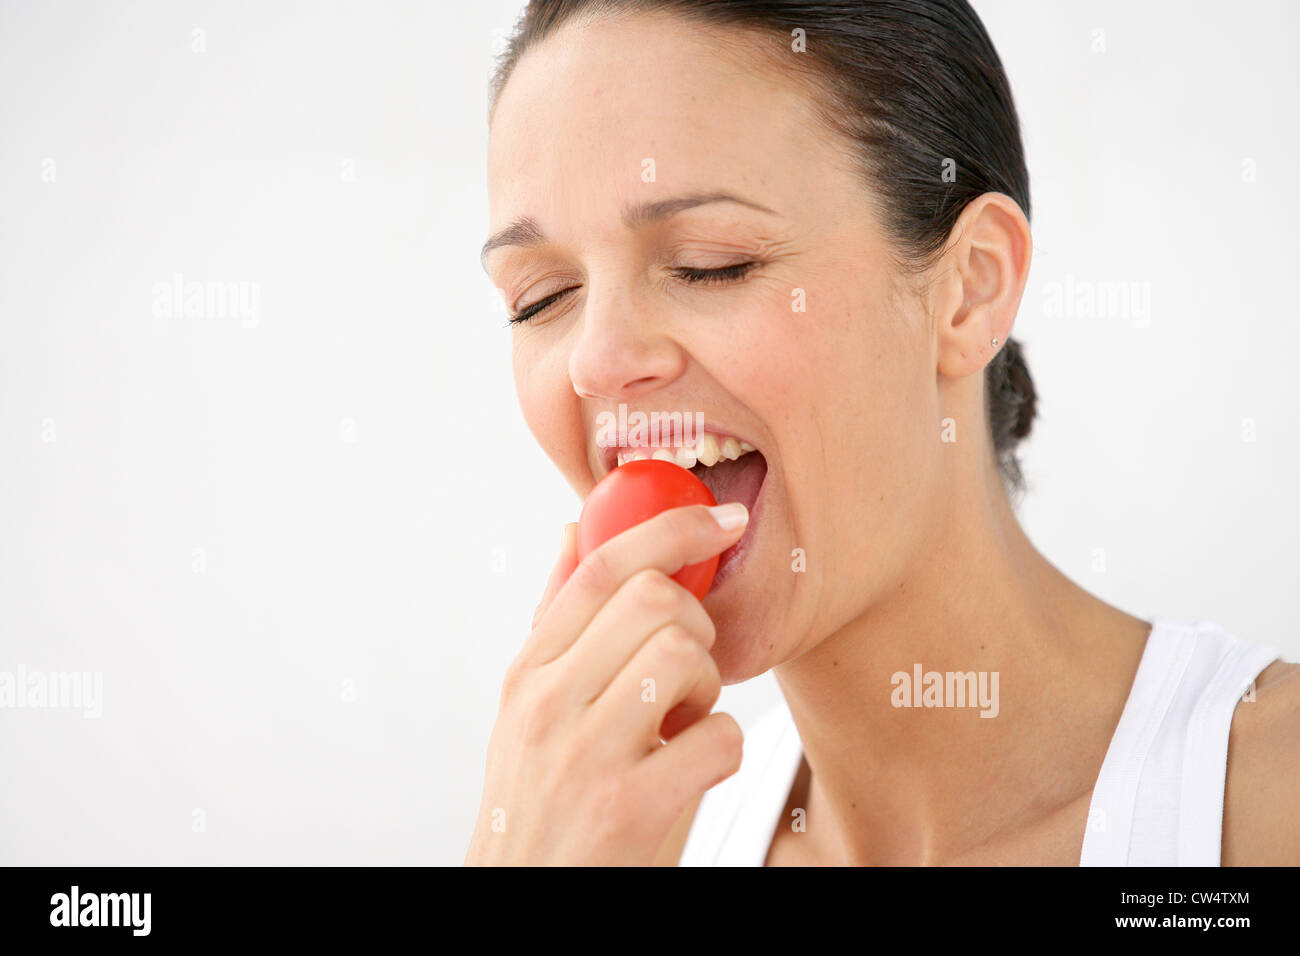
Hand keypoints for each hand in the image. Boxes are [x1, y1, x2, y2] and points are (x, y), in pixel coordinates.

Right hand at [464, 503, 748, 864]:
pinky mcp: (630, 807)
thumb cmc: (540, 805)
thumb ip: (554, 621)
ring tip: (682, 723)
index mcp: (529, 673)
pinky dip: (723, 750)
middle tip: (687, 669)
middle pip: (655, 600)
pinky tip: (692, 769)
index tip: (722, 519)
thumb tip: (573, 533)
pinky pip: (718, 736)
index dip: (672, 528)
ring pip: (686, 656)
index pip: (602, 567)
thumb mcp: (526, 709)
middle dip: (695, 626)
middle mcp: (548, 704)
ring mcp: (586, 755)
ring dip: (708, 690)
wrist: (526, 899)